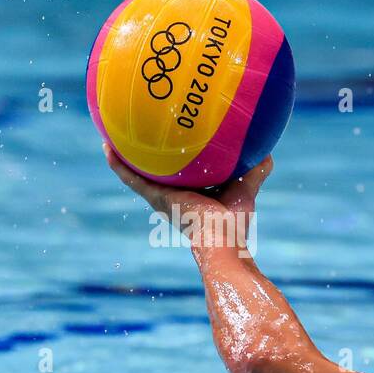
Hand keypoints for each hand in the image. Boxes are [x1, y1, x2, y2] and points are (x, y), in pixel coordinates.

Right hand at [104, 143, 272, 248]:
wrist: (222, 241)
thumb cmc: (236, 224)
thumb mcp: (245, 189)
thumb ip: (254, 171)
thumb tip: (267, 152)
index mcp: (193, 194)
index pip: (182, 173)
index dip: (176, 159)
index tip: (170, 141)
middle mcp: (173, 195)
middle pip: (156, 171)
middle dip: (145, 154)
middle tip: (135, 131)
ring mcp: (161, 197)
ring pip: (137, 173)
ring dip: (123, 156)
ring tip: (110, 134)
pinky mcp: (155, 197)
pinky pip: (130, 177)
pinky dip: (118, 164)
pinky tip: (107, 146)